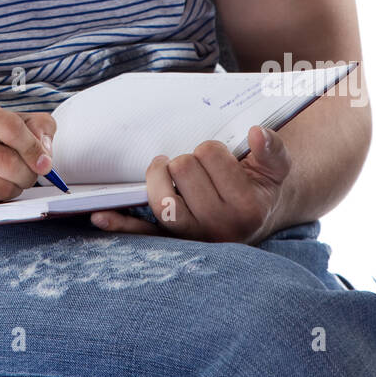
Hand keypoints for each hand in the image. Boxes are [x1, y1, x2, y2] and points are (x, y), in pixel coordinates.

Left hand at [88, 125, 290, 244]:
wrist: (255, 219)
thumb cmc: (259, 186)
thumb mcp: (275, 168)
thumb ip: (272, 149)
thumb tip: (256, 133)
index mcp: (247, 208)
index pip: (210, 154)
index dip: (211, 148)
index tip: (219, 159)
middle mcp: (219, 227)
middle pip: (182, 170)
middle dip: (187, 160)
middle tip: (198, 169)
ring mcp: (192, 238)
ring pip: (161, 198)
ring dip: (158, 176)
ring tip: (168, 170)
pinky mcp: (169, 243)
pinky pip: (142, 234)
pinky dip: (121, 224)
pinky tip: (100, 217)